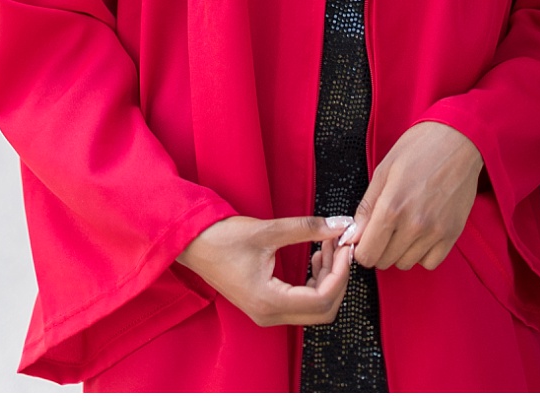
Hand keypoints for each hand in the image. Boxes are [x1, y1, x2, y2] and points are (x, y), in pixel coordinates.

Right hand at [176, 214, 353, 326]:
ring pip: (316, 307)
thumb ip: (309, 228)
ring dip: (329, 278)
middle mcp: (269, 314)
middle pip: (324, 310)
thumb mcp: (269, 230)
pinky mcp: (267, 304)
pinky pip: (304, 301)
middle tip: (340, 246)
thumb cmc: (223, 239)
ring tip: (328, 245)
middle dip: (338, 278)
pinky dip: (317, 281)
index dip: (341, 273)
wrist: (193, 245)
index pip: (322, 299)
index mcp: (268, 301)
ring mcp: (267, 312)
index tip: (346, 246)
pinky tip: (316, 256)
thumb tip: (341, 224)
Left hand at [349, 121, 483, 271]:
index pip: (366, 254)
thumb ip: (366, 208)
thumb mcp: (384, 171)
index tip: (367, 236)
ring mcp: (436, 231)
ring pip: (406, 263)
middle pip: (384, 261)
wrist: (459, 139)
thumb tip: (352, 236)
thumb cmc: (420, 148)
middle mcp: (414, 224)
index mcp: (391, 208)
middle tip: (387, 228)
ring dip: (401, 251)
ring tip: (406, 227)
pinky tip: (422, 234)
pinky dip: (423, 253)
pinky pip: (431, 262)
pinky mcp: (453, 232)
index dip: (362, 247)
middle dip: (380, 247)